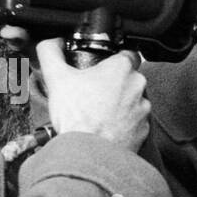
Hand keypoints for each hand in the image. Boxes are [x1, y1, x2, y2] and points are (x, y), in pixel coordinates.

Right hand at [35, 39, 150, 151]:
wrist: (89, 154)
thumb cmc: (77, 117)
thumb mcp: (56, 77)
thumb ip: (51, 52)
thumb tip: (52, 43)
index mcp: (121, 68)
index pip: (127, 54)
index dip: (114, 60)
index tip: (102, 69)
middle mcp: (138, 86)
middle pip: (129, 79)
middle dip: (114, 85)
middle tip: (94, 95)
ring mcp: (144, 109)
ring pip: (133, 101)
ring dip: (120, 105)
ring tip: (98, 114)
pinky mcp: (145, 130)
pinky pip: (135, 122)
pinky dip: (124, 124)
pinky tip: (107, 128)